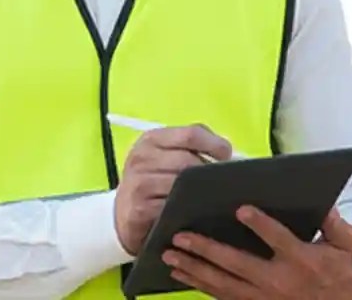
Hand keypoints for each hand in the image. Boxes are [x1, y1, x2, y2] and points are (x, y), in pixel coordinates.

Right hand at [113, 124, 233, 254]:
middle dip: (209, 174)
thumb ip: (192, 149)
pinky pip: (174, 208)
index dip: (215, 145)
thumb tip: (228, 155)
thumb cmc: (153, 182)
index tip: (226, 157)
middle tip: (220, 185)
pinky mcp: (139, 210)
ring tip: (208, 200)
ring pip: (183, 186)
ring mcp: (139, 184)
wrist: (123, 216)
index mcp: (151, 139)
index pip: (192, 134)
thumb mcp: (164, 157)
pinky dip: (188, 212)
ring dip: (201, 194)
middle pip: (189, 161)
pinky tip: (193, 215)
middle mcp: (142, 158)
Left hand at [161, 205, 351, 299]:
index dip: (261, 225)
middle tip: (182, 235)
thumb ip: (336, 225)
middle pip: (238, 264)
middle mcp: (278, 280)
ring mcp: (262, 297)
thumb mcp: (344, 246)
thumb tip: (325, 204)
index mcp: (301, 260)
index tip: (241, 209)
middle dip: (207, 249)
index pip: (279, 240)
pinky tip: (179, 272)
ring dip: (194, 268)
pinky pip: (220, 296)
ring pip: (222, 283)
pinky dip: (198, 284)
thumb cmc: (337, 272)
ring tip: (170, 253)